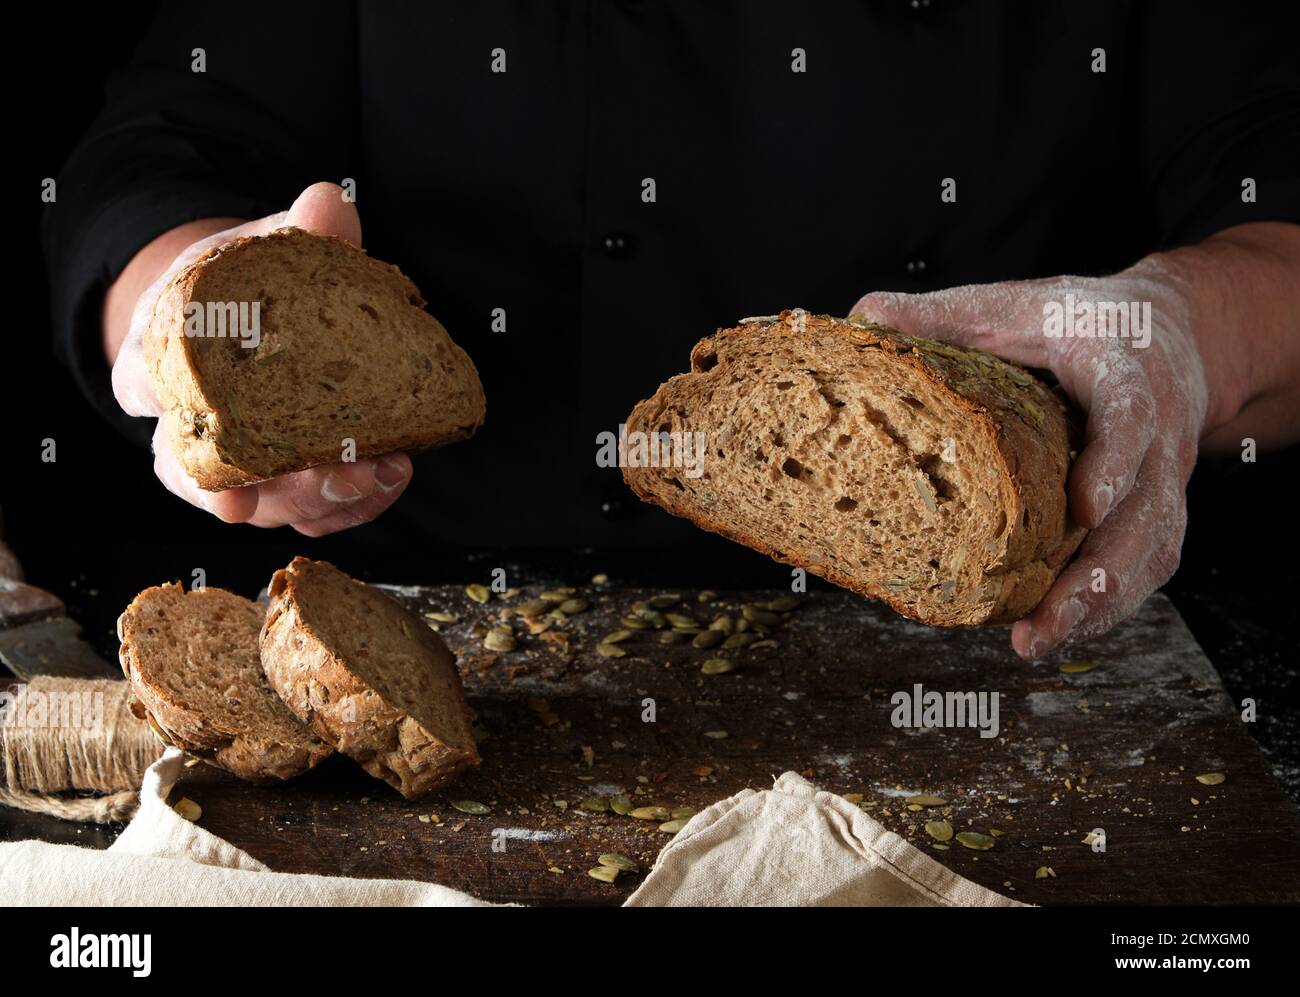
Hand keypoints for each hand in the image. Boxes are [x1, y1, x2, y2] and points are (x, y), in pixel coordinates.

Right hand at [108, 182, 412, 536]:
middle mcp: (189, 427)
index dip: (167, 421)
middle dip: (269, 486)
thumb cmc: (248, 292)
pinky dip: (353, 503)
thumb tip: (329, 201)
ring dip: (321, 499)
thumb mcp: (263, 252)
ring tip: (374, 474)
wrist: (261, 327)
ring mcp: (238, 468)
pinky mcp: (287, 487)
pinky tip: (392, 474)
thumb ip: (300, 230)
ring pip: (265, 505)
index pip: (142, 386)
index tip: (199, 445)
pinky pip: (312, 514)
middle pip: (207, 475)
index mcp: (160, 360)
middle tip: (322, 473)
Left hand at [851, 259, 1207, 658]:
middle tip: (1043, 623)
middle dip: (1100, 575)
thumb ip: (945, 315)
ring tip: (1038, 641)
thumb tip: (861, 316)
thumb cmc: (1084, 318)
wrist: (1171, 331)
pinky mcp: (1159, 510)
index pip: (1130, 418)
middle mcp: (1160, 433)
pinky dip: (1105, 605)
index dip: (1113, 463)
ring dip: (1099, 605)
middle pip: (1147, 512)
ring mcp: (1166, 479)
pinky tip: (1054, 630)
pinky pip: (1145, 565)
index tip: (1084, 507)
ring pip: (1151, 552)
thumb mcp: (1018, 304)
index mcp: (1126, 370)